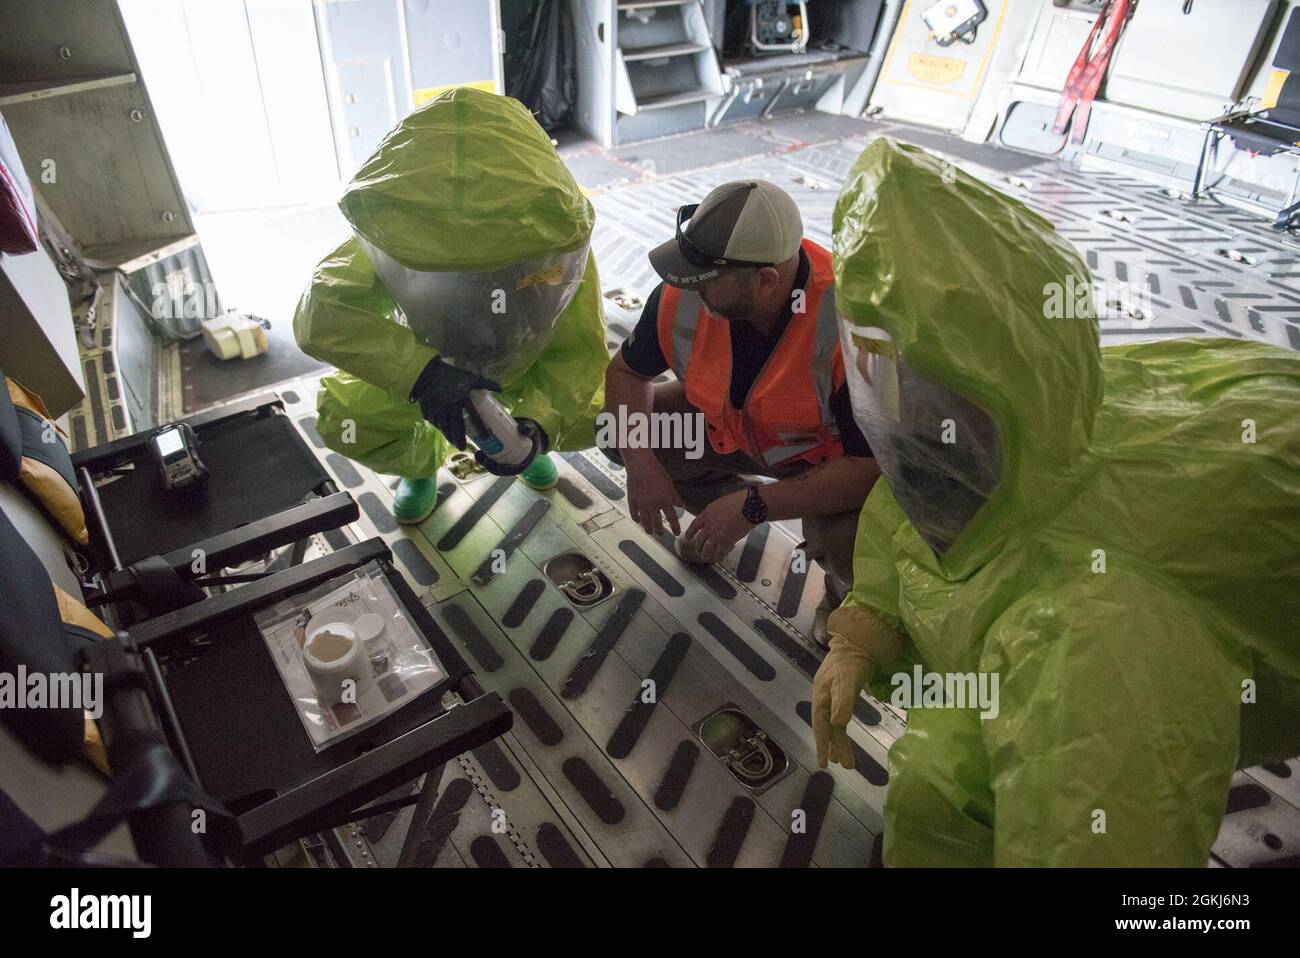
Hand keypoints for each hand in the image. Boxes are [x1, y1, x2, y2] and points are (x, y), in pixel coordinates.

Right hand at [409, 356, 500, 448]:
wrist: (428, 373)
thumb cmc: (451, 375)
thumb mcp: (469, 377)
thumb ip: (485, 384)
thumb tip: (501, 390)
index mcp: (461, 397)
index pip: (472, 414)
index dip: (479, 425)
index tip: (485, 435)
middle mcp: (450, 405)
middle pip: (456, 425)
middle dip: (460, 437)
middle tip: (463, 448)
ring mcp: (438, 409)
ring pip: (445, 426)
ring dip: (450, 436)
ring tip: (454, 444)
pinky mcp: (428, 411)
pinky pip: (436, 422)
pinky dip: (441, 428)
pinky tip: (444, 433)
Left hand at [474, 418, 547, 475]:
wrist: (524, 431)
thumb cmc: (529, 432)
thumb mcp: (531, 430)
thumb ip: (528, 429)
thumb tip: (522, 428)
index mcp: (523, 462)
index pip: (515, 470)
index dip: (506, 470)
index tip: (498, 467)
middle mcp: (513, 464)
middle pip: (501, 469)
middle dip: (492, 467)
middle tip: (485, 460)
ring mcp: (505, 460)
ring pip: (494, 465)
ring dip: (484, 462)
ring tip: (478, 454)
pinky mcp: (498, 455)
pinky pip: (490, 459)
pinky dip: (483, 458)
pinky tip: (478, 453)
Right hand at [626, 456, 683, 536]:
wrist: (640, 464)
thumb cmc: (656, 471)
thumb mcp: (669, 484)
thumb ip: (675, 497)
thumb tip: (682, 506)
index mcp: (664, 500)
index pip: (672, 518)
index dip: (675, 527)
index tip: (676, 533)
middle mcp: (653, 504)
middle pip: (657, 523)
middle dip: (659, 530)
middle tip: (660, 534)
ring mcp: (641, 503)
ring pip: (645, 521)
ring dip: (648, 528)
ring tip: (650, 532)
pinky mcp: (632, 500)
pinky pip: (634, 513)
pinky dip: (636, 519)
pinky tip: (638, 521)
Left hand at [682, 491, 749, 562]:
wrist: (748, 506)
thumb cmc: (738, 501)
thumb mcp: (721, 503)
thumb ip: (716, 512)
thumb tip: (717, 517)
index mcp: (707, 514)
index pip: (694, 525)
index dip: (690, 532)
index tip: (688, 537)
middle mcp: (709, 525)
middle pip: (700, 539)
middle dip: (698, 546)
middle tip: (697, 549)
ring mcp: (716, 534)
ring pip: (707, 547)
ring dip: (705, 553)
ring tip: (705, 557)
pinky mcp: (726, 541)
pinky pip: (719, 552)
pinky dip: (718, 556)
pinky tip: (718, 558)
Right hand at [811, 607, 900, 768]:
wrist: (856, 643)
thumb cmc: (850, 662)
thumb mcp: (847, 681)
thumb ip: (842, 703)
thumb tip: (837, 725)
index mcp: (821, 698)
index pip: (821, 726)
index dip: (823, 745)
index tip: (824, 764)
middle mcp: (823, 700)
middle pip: (827, 728)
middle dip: (834, 747)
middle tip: (844, 766)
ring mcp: (831, 697)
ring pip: (832, 725)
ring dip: (837, 742)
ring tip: (842, 759)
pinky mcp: (841, 694)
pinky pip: (837, 718)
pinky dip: (839, 730)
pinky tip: (840, 734)